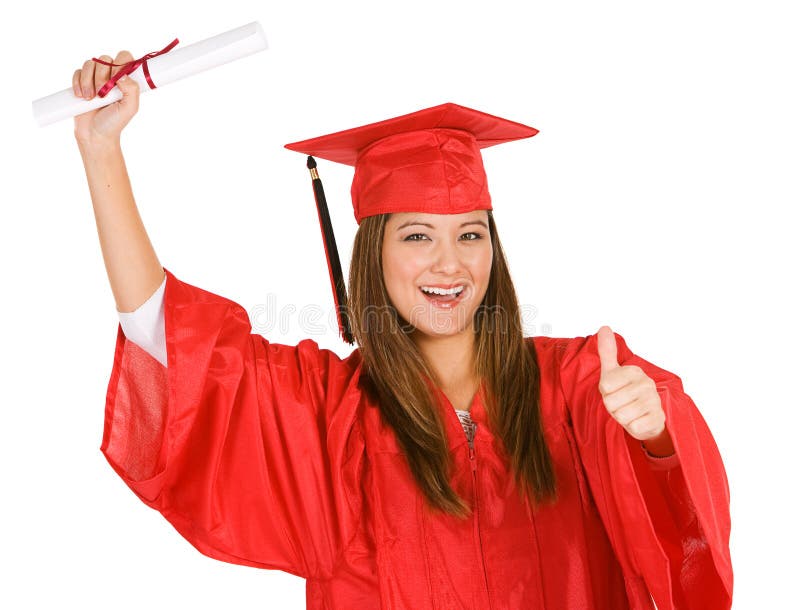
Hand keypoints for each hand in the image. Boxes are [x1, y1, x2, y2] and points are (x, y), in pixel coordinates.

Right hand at [73, 50, 139, 146]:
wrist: (94, 133)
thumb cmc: (114, 122)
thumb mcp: (129, 108)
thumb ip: (132, 90)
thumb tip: (123, 74)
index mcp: (126, 79)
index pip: (125, 57)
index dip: (119, 64)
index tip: (116, 80)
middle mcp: (112, 75)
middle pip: (105, 59)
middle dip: (101, 77)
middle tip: (102, 95)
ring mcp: (95, 77)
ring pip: (90, 63)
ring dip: (88, 81)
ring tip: (90, 98)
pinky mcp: (81, 81)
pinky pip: (77, 71)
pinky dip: (78, 83)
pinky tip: (81, 96)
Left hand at [596, 325, 671, 449]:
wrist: (645, 417)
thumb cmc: (624, 393)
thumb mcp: (612, 372)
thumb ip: (607, 351)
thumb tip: (604, 327)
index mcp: (634, 371)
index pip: (604, 386)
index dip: (605, 393)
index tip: (614, 391)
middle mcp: (647, 383)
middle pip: (611, 402)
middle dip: (612, 408)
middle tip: (621, 404)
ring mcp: (654, 401)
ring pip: (621, 415)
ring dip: (622, 418)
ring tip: (629, 412)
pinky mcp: (659, 419)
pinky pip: (633, 427)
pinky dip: (632, 428)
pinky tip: (639, 421)